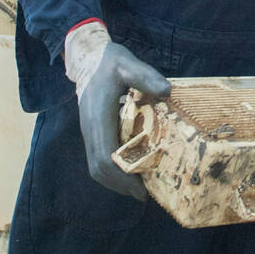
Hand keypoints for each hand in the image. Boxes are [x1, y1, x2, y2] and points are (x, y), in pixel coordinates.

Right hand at [77, 43, 170, 198]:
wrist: (87, 59)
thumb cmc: (109, 62)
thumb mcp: (127, 64)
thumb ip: (146, 76)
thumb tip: (167, 91)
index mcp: (98, 117)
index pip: (104, 156)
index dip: (121, 176)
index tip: (140, 188)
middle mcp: (90, 129)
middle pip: (98, 169)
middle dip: (120, 185)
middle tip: (144, 194)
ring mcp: (89, 132)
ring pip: (95, 167)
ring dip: (114, 181)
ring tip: (138, 189)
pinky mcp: (93, 132)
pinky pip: (97, 158)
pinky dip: (111, 171)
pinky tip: (130, 172)